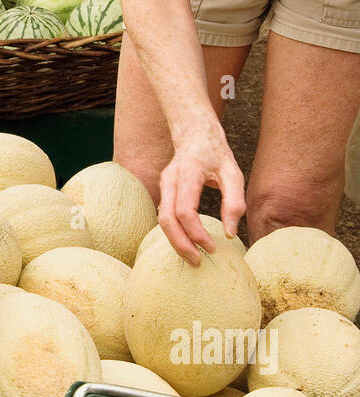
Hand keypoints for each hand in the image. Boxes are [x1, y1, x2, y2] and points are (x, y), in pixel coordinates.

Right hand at [157, 128, 245, 265]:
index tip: (213, 247)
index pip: (185, 211)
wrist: (194, 133)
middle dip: (180, 244)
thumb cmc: (216, 154)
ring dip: (175, 242)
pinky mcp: (164, 192)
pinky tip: (188, 244)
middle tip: (198, 262)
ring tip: (194, 258)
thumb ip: (234, 203)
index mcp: (188, 173)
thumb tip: (230, 234)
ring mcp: (164, 185)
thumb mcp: (234, 173)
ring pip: (162, 220)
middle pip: (166, 220)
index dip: (196, 233)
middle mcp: (170, 180)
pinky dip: (174, 233)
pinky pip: (165, 217)